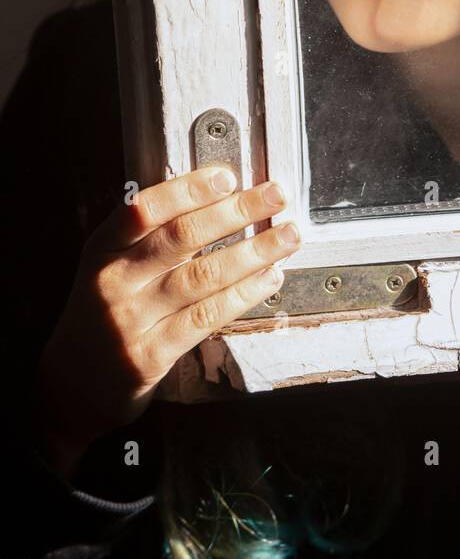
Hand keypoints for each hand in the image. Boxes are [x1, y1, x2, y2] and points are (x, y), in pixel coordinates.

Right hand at [26, 165, 299, 477]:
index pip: (145, 210)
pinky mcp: (151, 356)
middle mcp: (114, 281)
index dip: (188, 189)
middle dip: (236, 211)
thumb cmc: (104, 311)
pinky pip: (206, 318)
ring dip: (253, 252)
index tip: (228, 175)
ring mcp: (131, 321)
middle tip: (276, 195)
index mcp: (103, 249)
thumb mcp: (111, 265)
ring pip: (202, 277)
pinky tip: (269, 278)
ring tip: (288, 235)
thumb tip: (219, 198)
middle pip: (182, 238)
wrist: (72, 384)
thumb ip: (152, 236)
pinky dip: (243, 294)